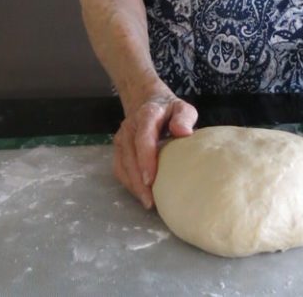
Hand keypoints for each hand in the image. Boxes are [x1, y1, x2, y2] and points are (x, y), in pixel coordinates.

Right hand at [113, 93, 197, 208]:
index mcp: (147, 115)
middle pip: (130, 156)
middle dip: (138, 181)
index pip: (143, 137)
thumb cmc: (169, 110)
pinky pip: (119, 169)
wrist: (147, 100)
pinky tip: (141, 194)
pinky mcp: (118, 149)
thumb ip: (184, 118)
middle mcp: (129, 127)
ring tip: (148, 202)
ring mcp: (121, 138)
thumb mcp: (182, 108)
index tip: (151, 179)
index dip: (145, 159)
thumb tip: (184, 133)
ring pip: (122, 165)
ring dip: (133, 185)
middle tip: (151, 201)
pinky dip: (129, 183)